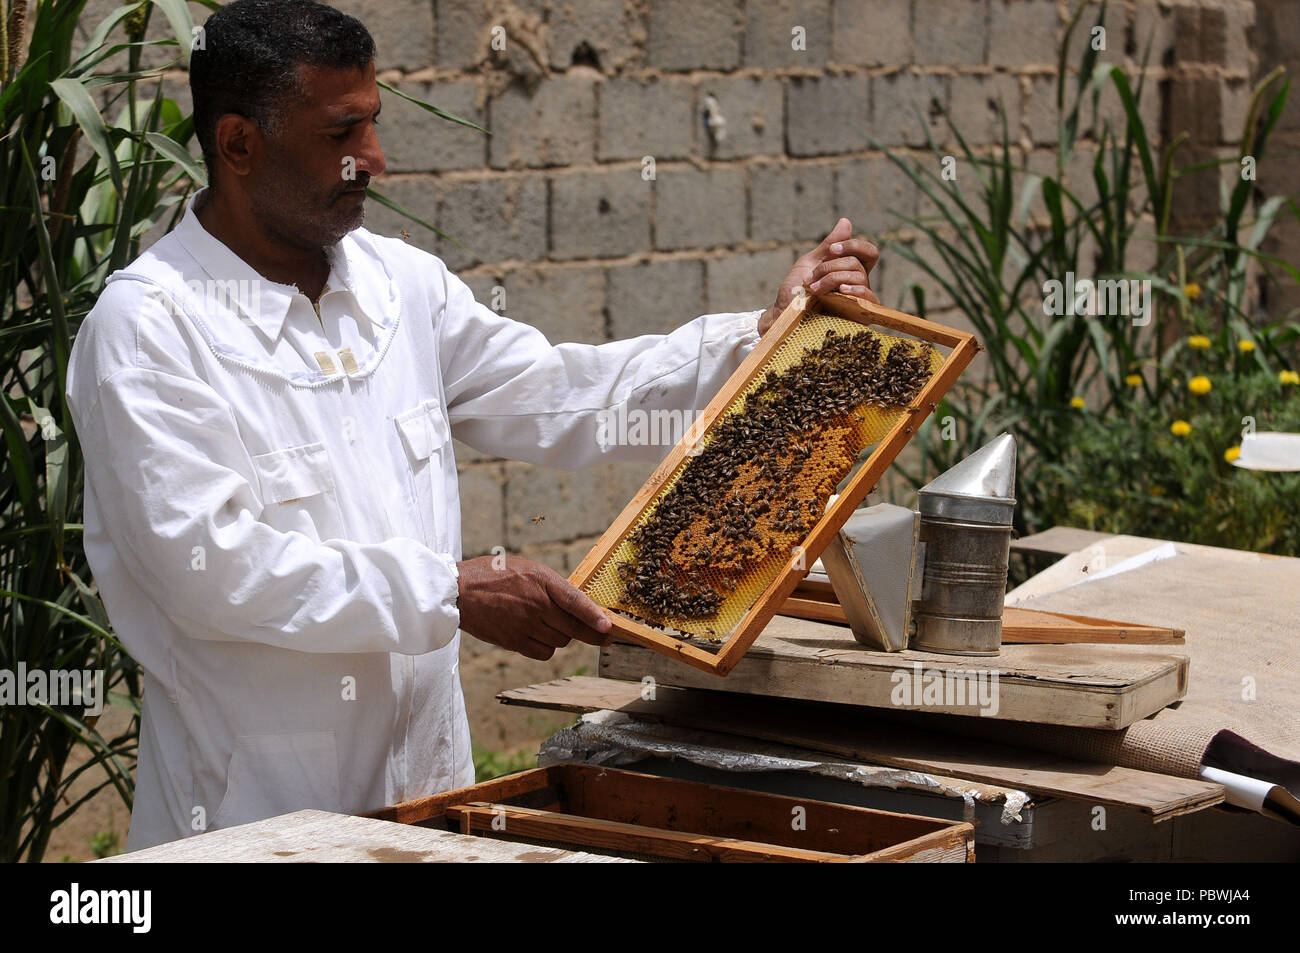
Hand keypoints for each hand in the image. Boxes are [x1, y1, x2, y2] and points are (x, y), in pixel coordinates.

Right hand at [455, 554, 613, 659]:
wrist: (458, 591)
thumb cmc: (493, 575)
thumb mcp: (526, 568)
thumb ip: (550, 585)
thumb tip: (577, 604)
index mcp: (540, 579)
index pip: (575, 601)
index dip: (594, 617)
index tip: (608, 627)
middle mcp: (535, 603)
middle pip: (573, 627)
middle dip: (592, 634)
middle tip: (604, 638)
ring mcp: (524, 624)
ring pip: (560, 641)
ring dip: (564, 637)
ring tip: (553, 626)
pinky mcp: (513, 641)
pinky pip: (543, 653)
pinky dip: (548, 648)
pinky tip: (542, 637)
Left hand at [758, 218, 881, 334]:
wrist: (783, 316)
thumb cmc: (794, 292)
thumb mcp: (809, 263)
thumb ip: (829, 245)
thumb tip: (846, 222)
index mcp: (848, 271)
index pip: (868, 253)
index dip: (854, 245)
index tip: (832, 250)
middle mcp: (857, 285)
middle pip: (859, 263)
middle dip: (832, 265)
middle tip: (811, 277)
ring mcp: (858, 301)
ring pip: (860, 277)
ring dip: (833, 278)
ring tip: (813, 289)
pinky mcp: (858, 316)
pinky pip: (870, 299)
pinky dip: (857, 291)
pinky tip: (842, 291)